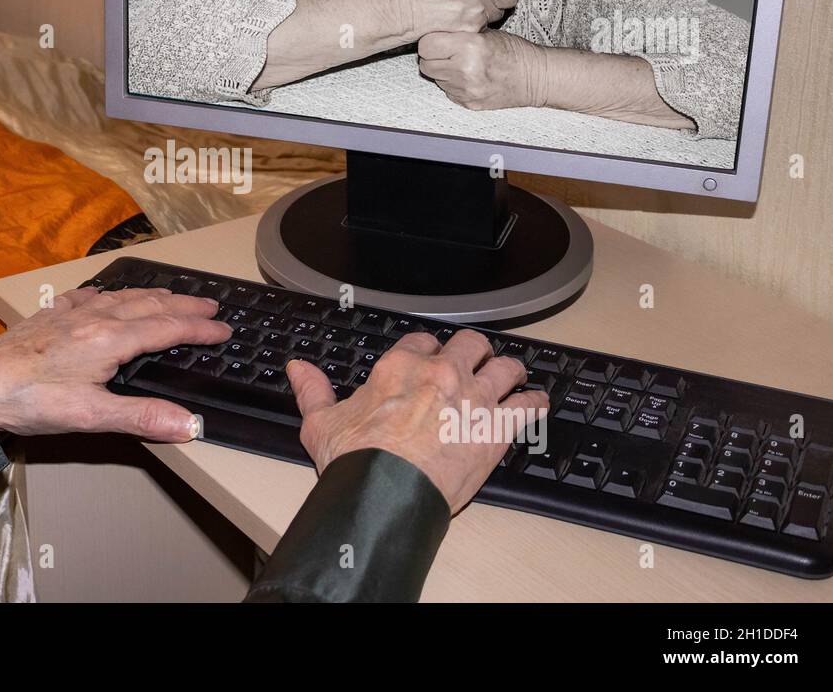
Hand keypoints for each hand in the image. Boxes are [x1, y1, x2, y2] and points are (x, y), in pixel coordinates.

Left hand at [0, 287, 230, 441]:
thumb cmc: (30, 401)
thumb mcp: (91, 416)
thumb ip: (142, 417)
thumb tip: (190, 423)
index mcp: (111, 339)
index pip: (168, 328)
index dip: (199, 328)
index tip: (224, 328)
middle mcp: (95, 318)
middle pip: (150, 304)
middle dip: (184, 303)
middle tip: (211, 303)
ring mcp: (70, 313)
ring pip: (122, 296)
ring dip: (153, 294)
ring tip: (171, 294)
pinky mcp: (48, 316)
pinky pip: (88, 295)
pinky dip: (108, 292)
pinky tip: (105, 294)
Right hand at [286, 330, 548, 512]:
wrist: (384, 492)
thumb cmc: (355, 460)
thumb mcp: (321, 421)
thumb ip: (312, 391)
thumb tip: (297, 370)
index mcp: (399, 368)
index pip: (422, 341)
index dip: (428, 348)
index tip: (430, 357)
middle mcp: (440, 374)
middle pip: (470, 344)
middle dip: (474, 351)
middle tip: (475, 361)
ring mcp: (472, 398)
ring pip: (505, 367)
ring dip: (509, 370)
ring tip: (512, 376)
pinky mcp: (496, 429)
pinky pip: (527, 406)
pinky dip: (535, 403)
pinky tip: (536, 404)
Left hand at [418, 29, 547, 110]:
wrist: (534, 78)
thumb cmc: (514, 52)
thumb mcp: (487, 33)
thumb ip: (459, 33)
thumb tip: (434, 31)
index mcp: (469, 47)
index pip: (426, 45)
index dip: (430, 41)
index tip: (437, 39)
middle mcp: (465, 70)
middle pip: (425, 64)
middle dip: (433, 57)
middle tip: (446, 52)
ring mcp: (465, 89)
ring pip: (434, 78)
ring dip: (442, 70)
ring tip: (459, 63)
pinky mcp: (467, 102)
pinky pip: (446, 90)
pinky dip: (452, 83)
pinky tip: (466, 76)